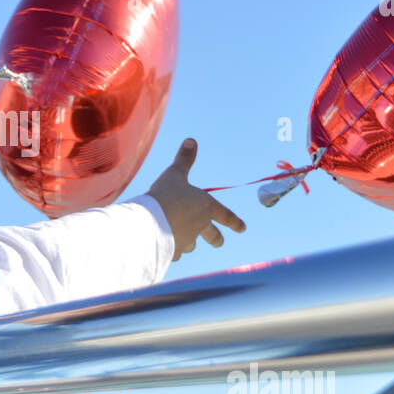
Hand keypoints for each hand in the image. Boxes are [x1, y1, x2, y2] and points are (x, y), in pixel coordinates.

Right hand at [147, 138, 245, 260]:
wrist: (150, 221)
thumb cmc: (166, 194)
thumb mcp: (175, 174)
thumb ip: (184, 159)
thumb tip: (192, 140)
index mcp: (206, 207)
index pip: (226, 215)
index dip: (235, 222)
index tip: (243, 228)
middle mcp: (200, 226)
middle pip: (213, 236)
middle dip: (217, 239)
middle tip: (220, 242)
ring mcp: (187, 240)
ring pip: (192, 245)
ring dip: (189, 243)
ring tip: (184, 242)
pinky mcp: (172, 250)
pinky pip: (174, 252)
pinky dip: (171, 250)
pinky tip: (165, 248)